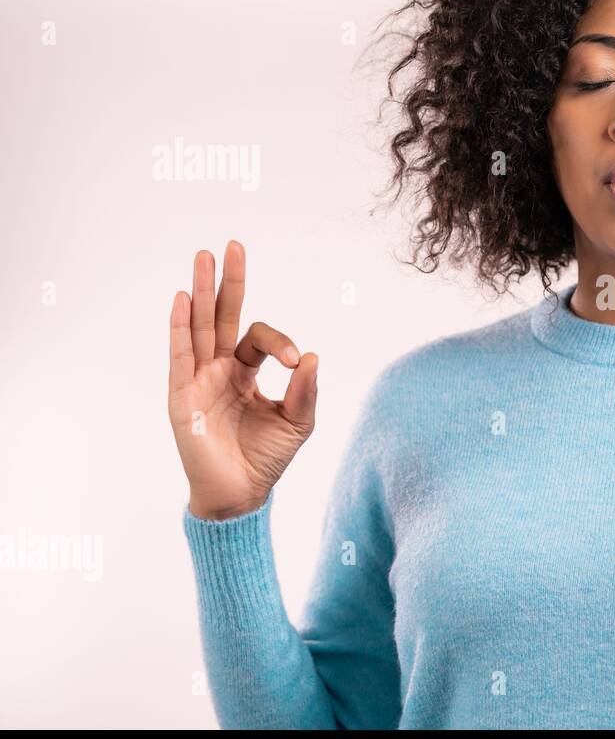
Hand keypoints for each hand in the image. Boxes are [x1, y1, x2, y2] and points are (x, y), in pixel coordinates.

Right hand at [168, 240, 318, 520]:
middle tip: (233, 244)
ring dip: (202, 291)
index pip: (259, 338)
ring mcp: (198, 379)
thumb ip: (305, 389)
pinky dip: (180, 327)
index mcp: (246, 372)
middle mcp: (220, 369)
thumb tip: (310, 354)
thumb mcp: (298, 421)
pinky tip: (183, 299)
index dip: (279, 342)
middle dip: (228, 282)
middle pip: (223, 316)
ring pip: (200, 326)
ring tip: (204, 256)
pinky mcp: (181, 395)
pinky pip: (180, 355)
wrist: (240, 494)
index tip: (294, 361)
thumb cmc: (266, 458)